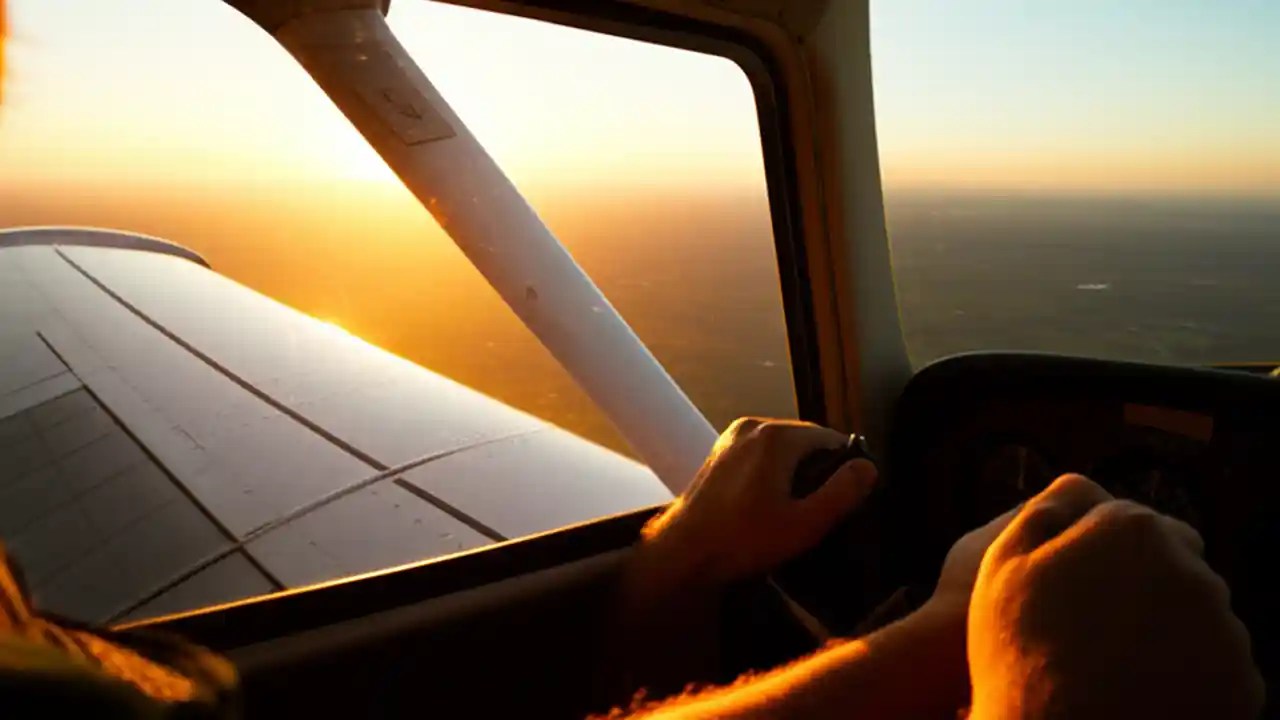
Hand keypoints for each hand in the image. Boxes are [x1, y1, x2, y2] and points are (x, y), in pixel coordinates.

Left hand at [637, 418, 877, 587]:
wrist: (683, 551)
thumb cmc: (744, 539)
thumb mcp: (805, 523)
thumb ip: (842, 493)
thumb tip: (868, 467)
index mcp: (777, 435)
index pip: (831, 439)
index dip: (844, 468)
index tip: (844, 501)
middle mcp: (754, 425)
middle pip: (806, 441)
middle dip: (818, 471)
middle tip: (819, 511)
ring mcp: (732, 437)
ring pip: (783, 449)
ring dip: (795, 473)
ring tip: (794, 511)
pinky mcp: (719, 452)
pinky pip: (761, 455)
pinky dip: (772, 473)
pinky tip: (768, 505)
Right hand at [968, 474, 1263, 719]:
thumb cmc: (1019, 653)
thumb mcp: (1003, 564)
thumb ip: (1048, 510)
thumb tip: (1081, 484)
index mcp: (1135, 530)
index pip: (1141, 525)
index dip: (1106, 556)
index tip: (1083, 591)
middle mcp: (1192, 570)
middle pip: (1176, 569)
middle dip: (1145, 591)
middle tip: (1099, 633)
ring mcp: (1224, 629)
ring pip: (1199, 618)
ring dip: (1169, 633)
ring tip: (1119, 669)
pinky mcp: (1243, 683)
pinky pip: (1217, 668)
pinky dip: (1190, 677)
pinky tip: (1145, 694)